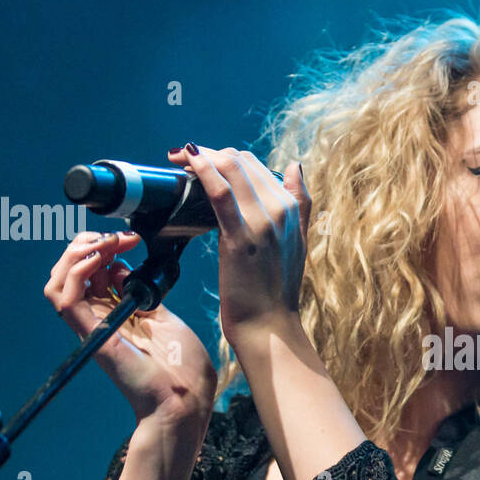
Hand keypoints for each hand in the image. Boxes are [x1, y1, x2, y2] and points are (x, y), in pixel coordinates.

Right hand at [44, 230, 217, 429]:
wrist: (186, 396)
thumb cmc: (182, 366)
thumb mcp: (162, 317)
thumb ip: (141, 293)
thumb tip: (122, 269)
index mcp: (115, 314)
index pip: (89, 274)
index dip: (102, 248)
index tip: (129, 238)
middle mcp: (99, 319)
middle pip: (70, 274)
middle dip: (88, 245)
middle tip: (117, 237)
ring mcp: (93, 328)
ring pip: (58, 283)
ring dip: (77, 254)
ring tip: (104, 244)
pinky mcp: (93, 335)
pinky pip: (65, 300)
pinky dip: (76, 273)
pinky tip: (98, 260)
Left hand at [166, 144, 310, 337]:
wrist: (269, 326)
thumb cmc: (275, 291)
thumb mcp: (297, 242)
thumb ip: (300, 204)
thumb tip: (296, 166)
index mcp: (293, 209)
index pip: (257, 166)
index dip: (227, 157)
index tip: (203, 161)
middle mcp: (281, 210)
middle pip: (242, 161)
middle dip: (210, 153)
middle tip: (184, 159)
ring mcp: (262, 222)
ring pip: (231, 167)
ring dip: (201, 155)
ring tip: (179, 159)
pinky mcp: (240, 237)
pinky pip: (221, 191)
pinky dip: (203, 169)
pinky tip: (188, 161)